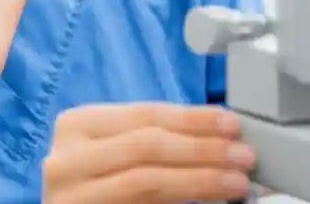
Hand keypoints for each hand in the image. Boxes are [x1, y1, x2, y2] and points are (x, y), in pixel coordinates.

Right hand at [42, 102, 256, 202]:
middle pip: (146, 145)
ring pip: (147, 180)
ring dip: (200, 179)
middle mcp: (66, 159)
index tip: (232, 124)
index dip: (192, 118)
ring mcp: (72, 195)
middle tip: (243, 154)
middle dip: (202, 148)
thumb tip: (219, 136)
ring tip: (237, 181)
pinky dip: (183, 201)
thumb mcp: (118, 151)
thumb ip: (154, 140)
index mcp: (76, 126)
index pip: (144, 114)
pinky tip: (210, 199)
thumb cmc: (98, 183)